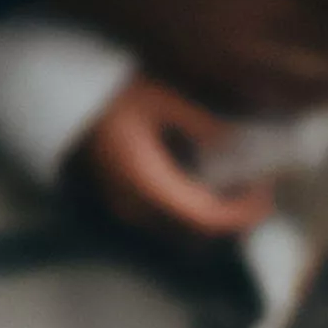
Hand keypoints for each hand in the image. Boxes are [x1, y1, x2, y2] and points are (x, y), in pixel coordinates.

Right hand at [75, 76, 274, 245]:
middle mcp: (136, 204)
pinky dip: (196, 211)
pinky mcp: (125, 202)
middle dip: (233, 219)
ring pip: (182, 231)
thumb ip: (203, 126)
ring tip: (239, 187)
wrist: (62, 100)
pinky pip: (168, 221)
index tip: (265, 195)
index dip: (240, 214)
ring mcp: (128, 207)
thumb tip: (241, 145)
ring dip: (215, 217)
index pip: (203, 217)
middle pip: (196, 232)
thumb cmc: (111, 95)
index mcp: (146, 181)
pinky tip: (210, 184)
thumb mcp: (163, 99)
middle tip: (259, 191)